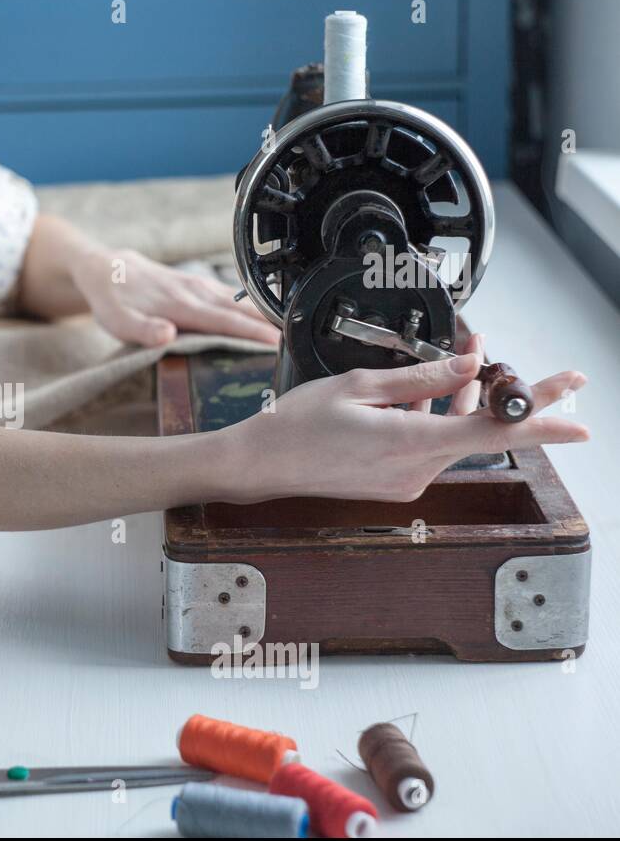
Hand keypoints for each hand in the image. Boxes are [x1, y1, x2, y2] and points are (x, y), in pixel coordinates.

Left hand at [74, 247, 280, 347]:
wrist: (105, 269)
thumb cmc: (111, 298)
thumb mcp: (116, 320)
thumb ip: (142, 329)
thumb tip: (167, 336)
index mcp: (181, 303)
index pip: (225, 320)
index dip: (253, 333)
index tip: (278, 343)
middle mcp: (196, 291)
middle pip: (241, 310)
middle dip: (271, 325)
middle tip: (299, 342)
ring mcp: (199, 286)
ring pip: (240, 302)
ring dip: (265, 316)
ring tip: (290, 334)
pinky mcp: (198, 286)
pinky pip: (231, 298)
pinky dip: (250, 308)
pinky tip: (262, 319)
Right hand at [221, 354, 588, 503]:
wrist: (262, 464)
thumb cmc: (297, 425)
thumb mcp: (358, 387)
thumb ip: (420, 377)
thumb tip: (469, 365)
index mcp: (408, 443)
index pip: (492, 432)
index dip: (541, 422)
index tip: (579, 418)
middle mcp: (414, 469)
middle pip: (483, 432)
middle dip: (516, 399)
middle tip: (564, 381)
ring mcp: (405, 480)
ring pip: (457, 436)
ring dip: (470, 402)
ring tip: (478, 358)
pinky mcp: (394, 482)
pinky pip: (432, 446)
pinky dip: (440, 417)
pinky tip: (436, 391)